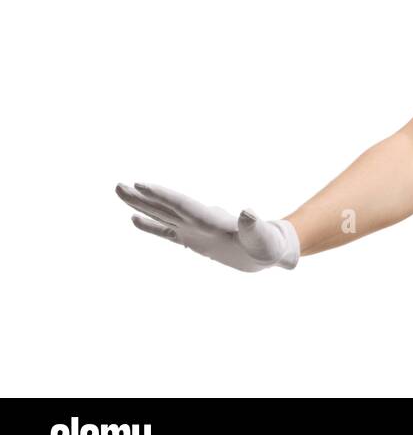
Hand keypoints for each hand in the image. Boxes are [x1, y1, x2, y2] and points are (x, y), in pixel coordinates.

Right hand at [115, 181, 299, 271]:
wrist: (273, 249)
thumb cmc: (270, 245)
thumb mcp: (264, 238)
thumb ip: (255, 227)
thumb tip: (249, 212)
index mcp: (213, 219)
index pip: (183, 205)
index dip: (163, 196)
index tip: (141, 184)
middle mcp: (200, 220)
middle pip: (166, 205)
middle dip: (142, 197)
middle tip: (118, 185)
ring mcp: (195, 229)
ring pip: (162, 215)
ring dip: (141, 205)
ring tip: (120, 191)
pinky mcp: (195, 240)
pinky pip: (167, 232)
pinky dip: (151, 226)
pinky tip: (135, 220)